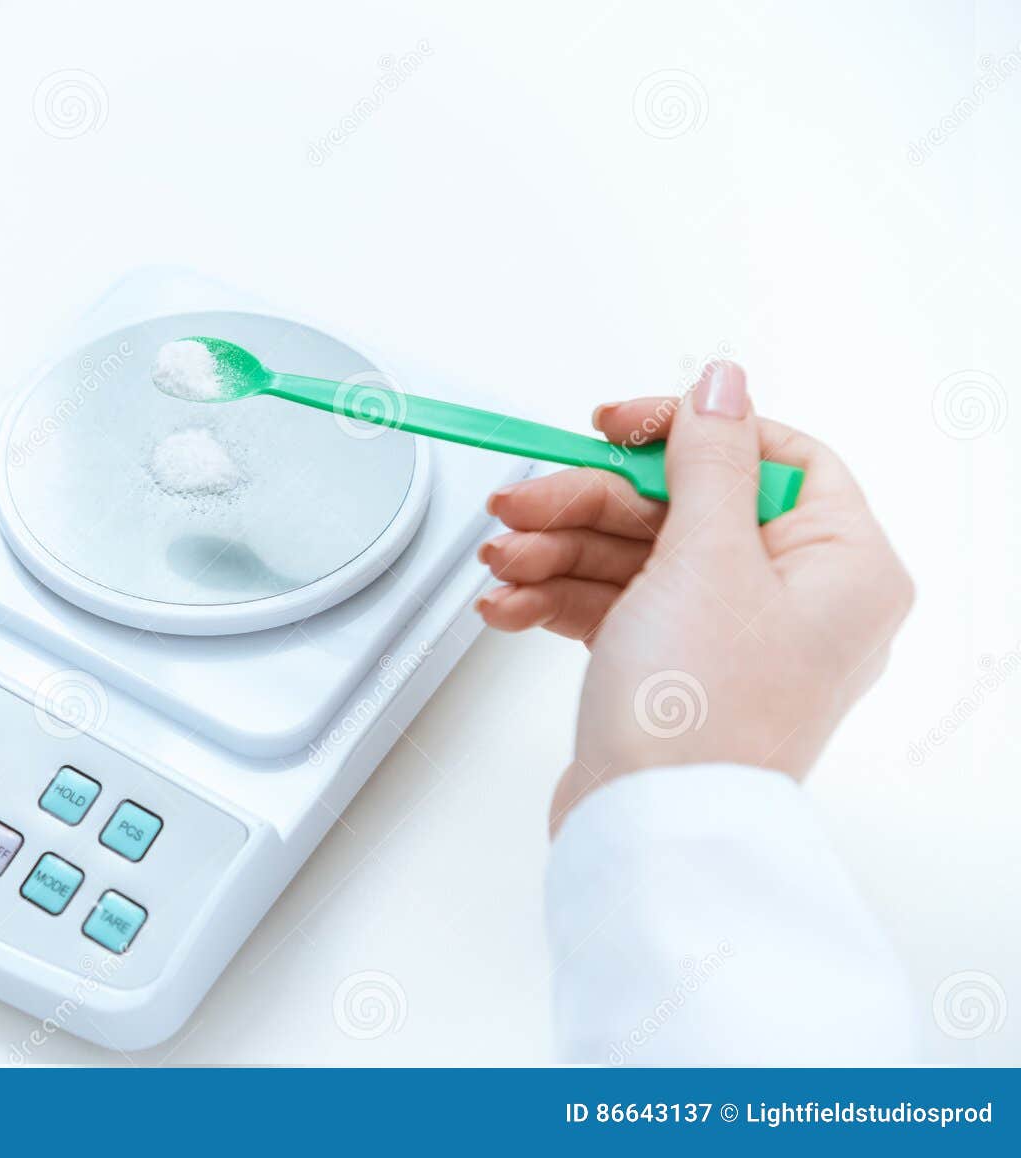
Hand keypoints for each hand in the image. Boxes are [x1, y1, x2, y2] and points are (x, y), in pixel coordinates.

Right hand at [475, 363, 912, 831]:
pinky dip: (559, 599)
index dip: (687, 431)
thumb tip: (724, 381)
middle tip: (520, 502)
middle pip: (681, 505)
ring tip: (502, 560)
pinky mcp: (671, 669)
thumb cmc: (700, 718)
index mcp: (840, 565)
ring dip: (557, 551)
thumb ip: (708, 459)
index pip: (771, 456)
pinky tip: (509, 602)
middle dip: (587, 504)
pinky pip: (615, 607)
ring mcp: (728, 637)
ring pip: (635, 556)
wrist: (647, 833)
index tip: (615, 427)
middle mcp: (793, 599)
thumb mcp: (705, 557)